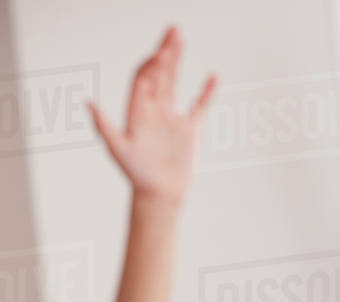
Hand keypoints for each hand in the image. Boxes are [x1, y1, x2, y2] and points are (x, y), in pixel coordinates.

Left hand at [88, 27, 215, 205]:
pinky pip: (199, 105)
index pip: (143, 79)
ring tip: (181, 38)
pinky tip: (213, 76)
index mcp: (137, 111)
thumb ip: (104, 126)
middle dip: (165, 52)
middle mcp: (153, 110)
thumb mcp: (118, 149)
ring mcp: (171, 118)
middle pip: (159, 74)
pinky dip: (206, 91)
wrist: (159, 195)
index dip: (151, 64)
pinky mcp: (189, 129)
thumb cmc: (137, 175)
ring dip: (178, 60)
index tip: (160, 53)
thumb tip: (89, 103)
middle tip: (173, 30)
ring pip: (175, 82)